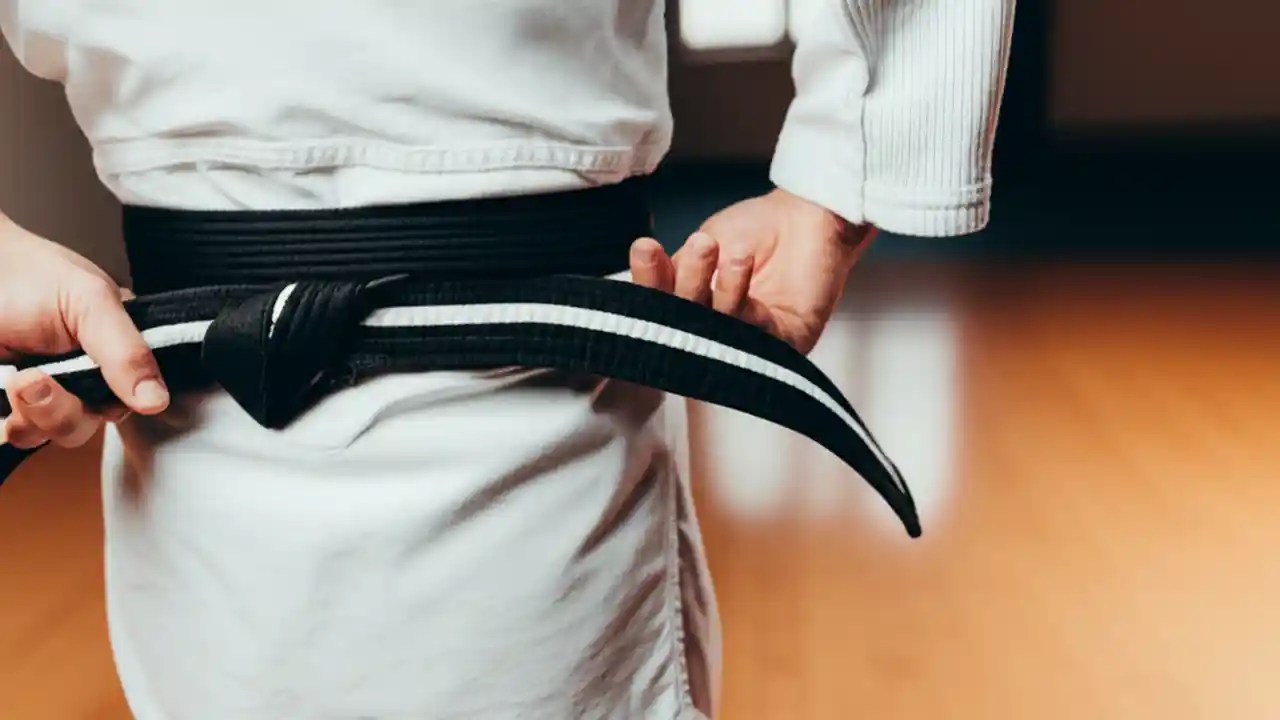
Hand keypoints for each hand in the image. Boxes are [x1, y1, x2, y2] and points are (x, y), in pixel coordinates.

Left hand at [0, 216, 168, 449]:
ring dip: (34, 417)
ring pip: (55, 432)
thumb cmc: (29, 274)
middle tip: (36, 381)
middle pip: (92, 422)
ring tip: (15, 382)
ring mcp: (46, 393)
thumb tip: (156, 399)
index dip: (122, 401)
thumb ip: (126, 350)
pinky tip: (5, 389)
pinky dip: (11, 423)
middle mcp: (86, 376)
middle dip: (64, 412)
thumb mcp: (91, 301)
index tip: (102, 388)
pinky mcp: (12, 405)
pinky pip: (20, 434)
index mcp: (117, 351)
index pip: (139, 396)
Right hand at [629, 188, 873, 353]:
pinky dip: (747, 302)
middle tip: (699, 248)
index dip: (650, 282)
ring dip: (720, 291)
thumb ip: (678, 270)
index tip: (645, 249)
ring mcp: (751, 340)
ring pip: (721, 331)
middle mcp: (718, 330)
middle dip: (688, 285)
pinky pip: (760, 334)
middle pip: (687, 325)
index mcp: (692, 307)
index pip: (660, 305)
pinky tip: (742, 267)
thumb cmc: (760, 229)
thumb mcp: (706, 241)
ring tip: (728, 253)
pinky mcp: (787, 342)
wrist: (811, 213)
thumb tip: (648, 289)